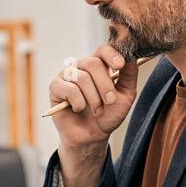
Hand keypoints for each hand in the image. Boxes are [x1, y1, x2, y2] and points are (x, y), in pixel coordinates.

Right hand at [50, 43, 145, 186]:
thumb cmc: (108, 115)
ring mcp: (66, 76)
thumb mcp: (125, 95)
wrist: (92, 136)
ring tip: (96, 111)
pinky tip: (78, 109)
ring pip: (81, 77)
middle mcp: (81, 67)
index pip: (102, 50)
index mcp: (98, 65)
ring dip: (93, 98)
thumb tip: (130, 56)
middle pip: (92, 63)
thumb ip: (129, 75)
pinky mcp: (55, 88)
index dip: (111, 55)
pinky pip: (69, 89)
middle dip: (105, 85)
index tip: (120, 65)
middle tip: (110, 101)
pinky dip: (78, 102)